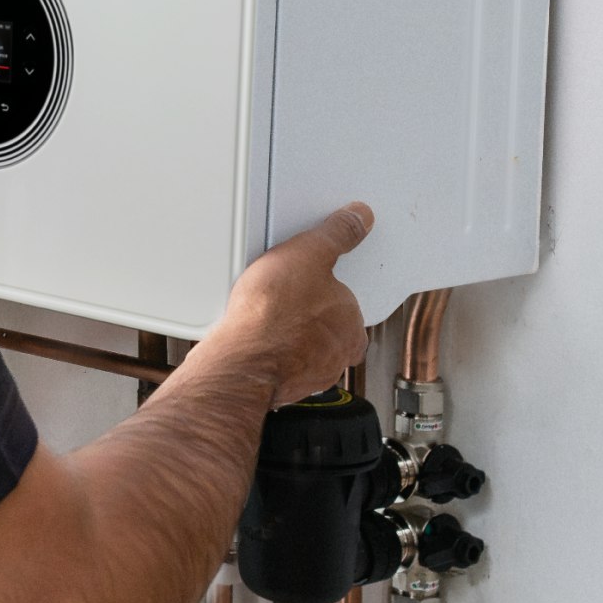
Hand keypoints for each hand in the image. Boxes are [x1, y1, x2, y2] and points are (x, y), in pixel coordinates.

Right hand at [198, 205, 372, 405]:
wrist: (242, 357)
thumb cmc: (273, 314)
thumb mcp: (309, 253)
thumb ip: (337, 234)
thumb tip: (359, 217)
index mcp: (353, 324)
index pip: (350, 304)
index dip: (327, 290)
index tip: (308, 282)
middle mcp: (339, 354)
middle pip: (330, 328)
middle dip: (310, 315)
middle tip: (285, 297)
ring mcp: (313, 373)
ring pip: (307, 350)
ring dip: (291, 337)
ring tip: (266, 317)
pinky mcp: (285, 385)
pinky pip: (283, 365)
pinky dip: (272, 354)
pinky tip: (256, 338)